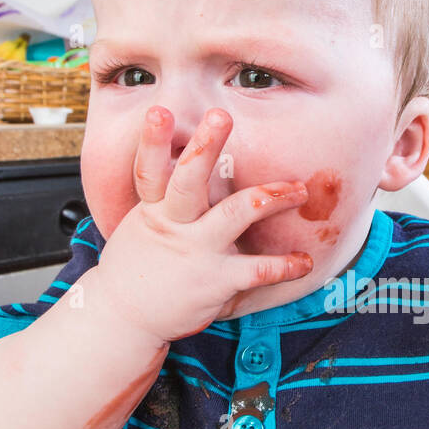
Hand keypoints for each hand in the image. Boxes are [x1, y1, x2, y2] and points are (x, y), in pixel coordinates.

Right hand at [94, 106, 312, 342]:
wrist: (124, 317)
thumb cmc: (136, 267)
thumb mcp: (139, 226)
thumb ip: (161, 198)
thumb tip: (180, 165)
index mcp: (153, 210)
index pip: (149, 168)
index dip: (151, 140)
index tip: (159, 111)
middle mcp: (173, 225)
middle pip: (188, 179)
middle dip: (205, 146)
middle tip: (222, 116)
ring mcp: (196, 251)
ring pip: (235, 214)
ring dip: (272, 196)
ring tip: (299, 189)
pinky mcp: (216, 280)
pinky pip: (258, 269)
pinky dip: (285, 266)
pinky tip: (305, 261)